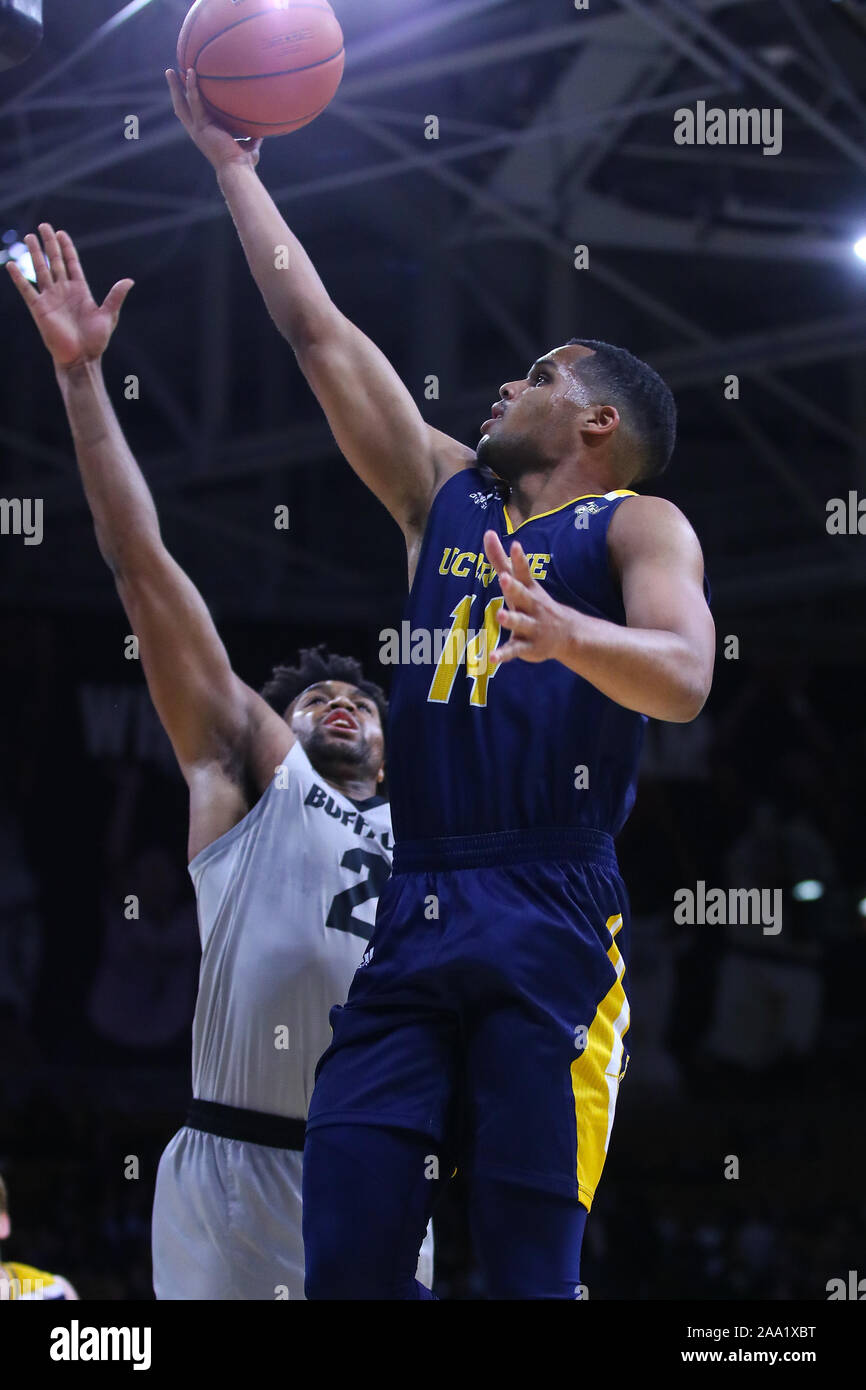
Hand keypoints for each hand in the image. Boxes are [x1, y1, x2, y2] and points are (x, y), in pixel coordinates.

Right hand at [6, 224, 133, 368]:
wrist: (81, 359)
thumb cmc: (95, 341)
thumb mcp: (108, 316)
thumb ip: (115, 297)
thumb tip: (129, 281)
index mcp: (80, 291)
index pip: (72, 263)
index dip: (66, 248)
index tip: (61, 233)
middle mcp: (64, 291)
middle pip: (55, 261)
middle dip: (49, 244)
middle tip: (43, 225)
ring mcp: (50, 298)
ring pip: (41, 270)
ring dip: (35, 253)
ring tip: (29, 237)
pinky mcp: (39, 309)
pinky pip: (27, 290)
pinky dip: (19, 278)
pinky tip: (12, 264)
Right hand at [166, 67, 261, 172]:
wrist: (237, 170)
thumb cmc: (243, 163)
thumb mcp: (248, 146)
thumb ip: (252, 138)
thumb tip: (261, 132)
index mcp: (205, 134)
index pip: (192, 114)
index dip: (187, 102)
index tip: (184, 88)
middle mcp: (197, 131)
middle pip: (181, 106)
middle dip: (175, 90)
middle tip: (170, 74)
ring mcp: (197, 128)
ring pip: (182, 102)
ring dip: (176, 86)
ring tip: (171, 70)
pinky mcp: (201, 125)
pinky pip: (195, 101)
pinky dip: (192, 87)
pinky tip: (191, 72)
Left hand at [483, 530, 577, 665]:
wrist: (567, 634)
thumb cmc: (535, 603)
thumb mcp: (520, 582)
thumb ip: (500, 559)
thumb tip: (487, 532)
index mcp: (529, 590)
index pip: (524, 572)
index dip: (519, 559)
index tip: (515, 545)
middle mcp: (531, 606)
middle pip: (522, 595)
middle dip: (513, 587)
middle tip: (504, 578)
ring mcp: (531, 627)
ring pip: (520, 623)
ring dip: (511, 619)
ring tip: (500, 616)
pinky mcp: (527, 647)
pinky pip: (515, 650)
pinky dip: (504, 655)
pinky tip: (492, 658)